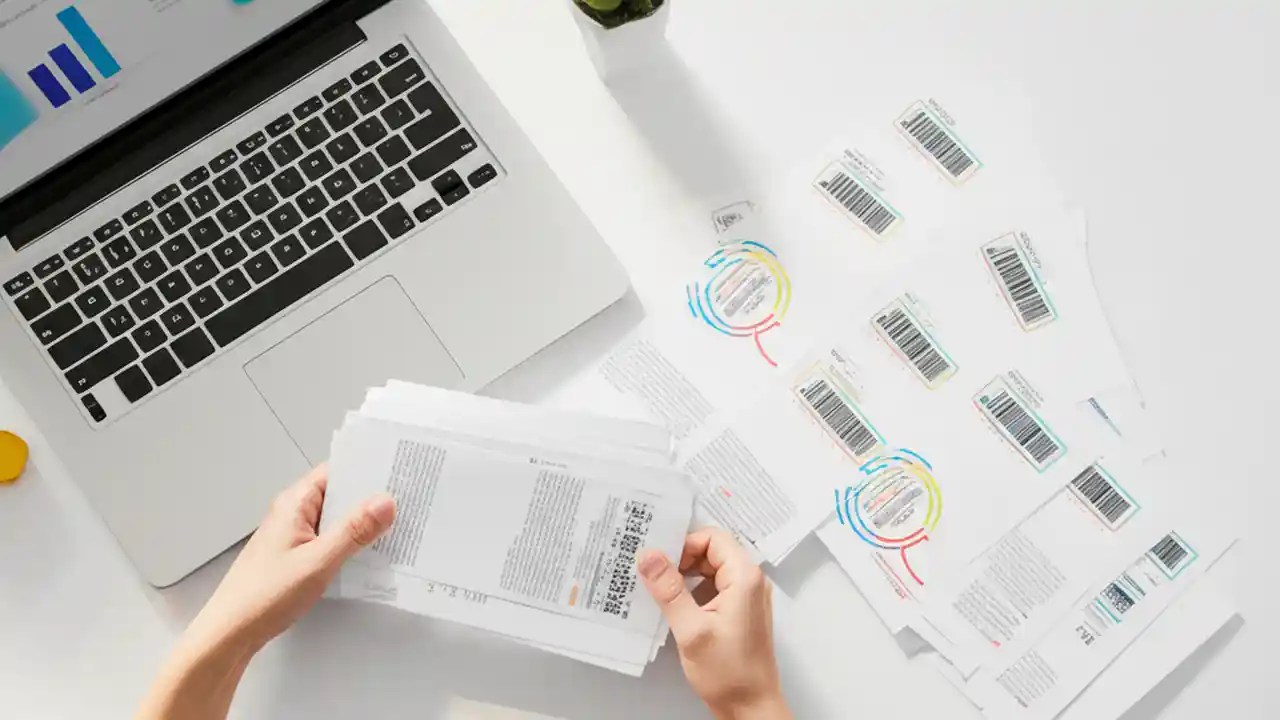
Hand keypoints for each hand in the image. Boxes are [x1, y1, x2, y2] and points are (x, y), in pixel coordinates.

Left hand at [188, 463, 396, 651]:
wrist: (230, 633)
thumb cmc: (263, 596)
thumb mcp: (318, 561)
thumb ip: (353, 531)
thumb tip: (384, 502)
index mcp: (295, 503)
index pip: (337, 472)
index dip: (367, 470)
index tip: (398, 472)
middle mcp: (293, 513)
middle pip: (340, 494)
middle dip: (371, 498)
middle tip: (406, 502)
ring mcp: (295, 534)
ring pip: (337, 519)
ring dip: (362, 524)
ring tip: (395, 527)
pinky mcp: (297, 555)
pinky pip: (331, 539)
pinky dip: (350, 543)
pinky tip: (369, 554)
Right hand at [638, 529, 790, 719]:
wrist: (751, 707)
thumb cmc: (730, 675)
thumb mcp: (691, 630)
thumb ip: (669, 590)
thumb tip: (650, 557)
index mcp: (744, 579)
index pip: (712, 537)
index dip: (684, 545)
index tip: (660, 560)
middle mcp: (750, 582)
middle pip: (712, 551)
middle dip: (681, 559)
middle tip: (654, 574)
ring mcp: (747, 597)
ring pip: (712, 569)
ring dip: (686, 576)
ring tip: (661, 591)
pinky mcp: (740, 611)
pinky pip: (715, 587)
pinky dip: (694, 591)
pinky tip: (676, 607)